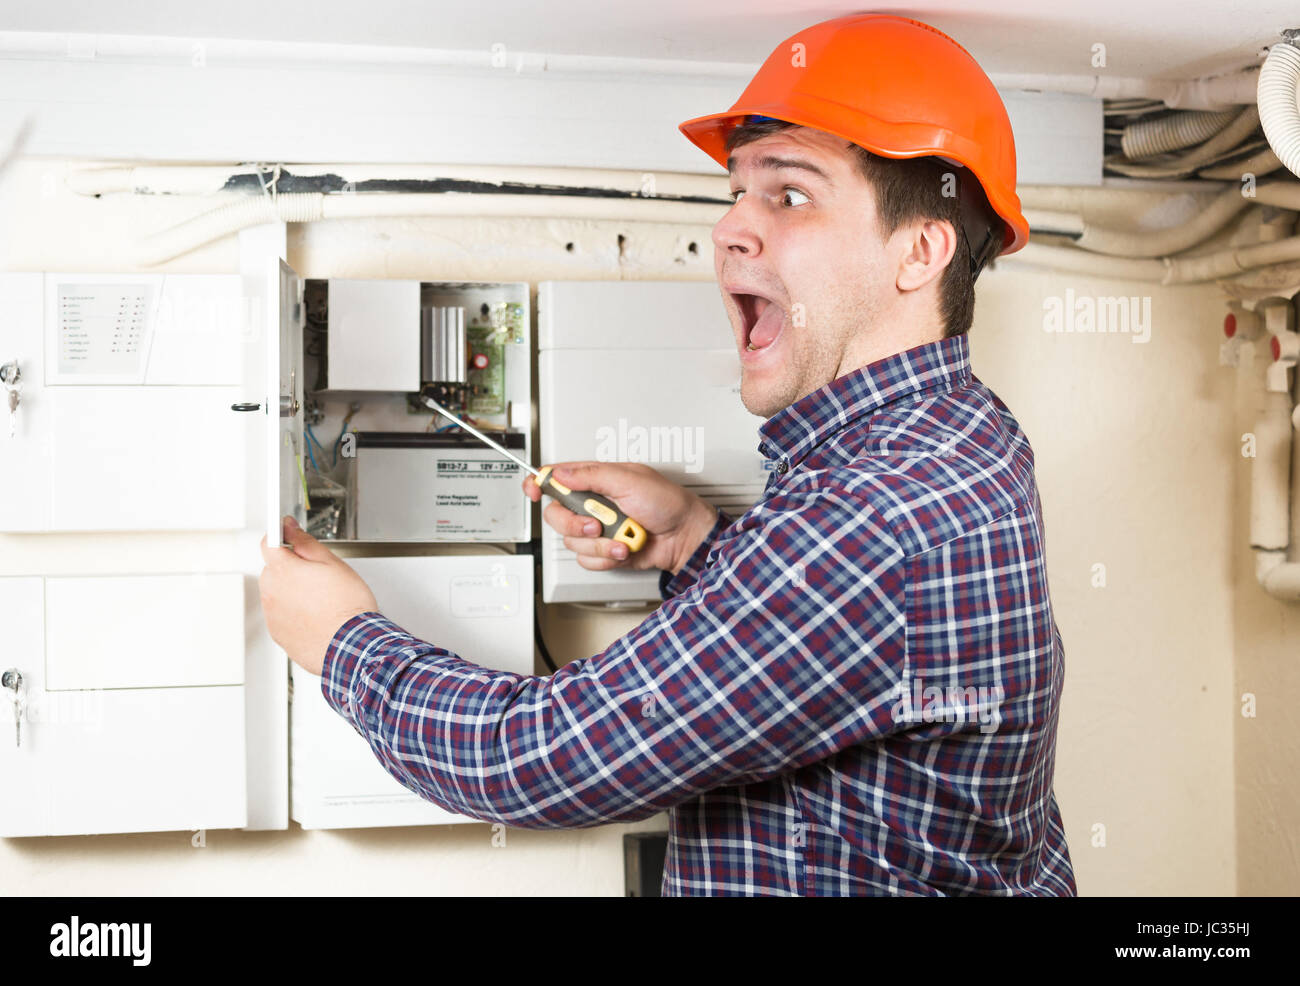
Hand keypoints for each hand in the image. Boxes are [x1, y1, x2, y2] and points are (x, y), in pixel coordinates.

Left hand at [258, 516, 379, 675]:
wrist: (352, 646)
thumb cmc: (347, 606)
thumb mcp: (333, 563)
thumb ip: (305, 542)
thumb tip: (289, 528)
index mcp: (283, 570)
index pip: (267, 543)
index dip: (282, 538)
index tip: (292, 538)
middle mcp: (271, 592)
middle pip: (273, 570)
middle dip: (290, 569)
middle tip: (318, 576)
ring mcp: (273, 616)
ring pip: (277, 594)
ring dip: (292, 593)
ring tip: (320, 600)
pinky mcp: (279, 635)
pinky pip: (281, 617)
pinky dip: (294, 615)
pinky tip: (316, 616)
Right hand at [522, 461, 717, 574]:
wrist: (685, 537)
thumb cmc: (667, 503)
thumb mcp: (630, 480)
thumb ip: (592, 475)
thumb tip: (563, 472)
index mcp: (596, 480)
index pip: (557, 478)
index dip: (539, 483)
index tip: (533, 490)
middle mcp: (593, 504)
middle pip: (556, 515)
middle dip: (575, 524)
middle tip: (597, 525)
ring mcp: (598, 530)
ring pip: (572, 542)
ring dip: (599, 545)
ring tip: (622, 538)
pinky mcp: (604, 551)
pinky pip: (587, 559)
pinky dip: (606, 558)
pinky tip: (623, 550)